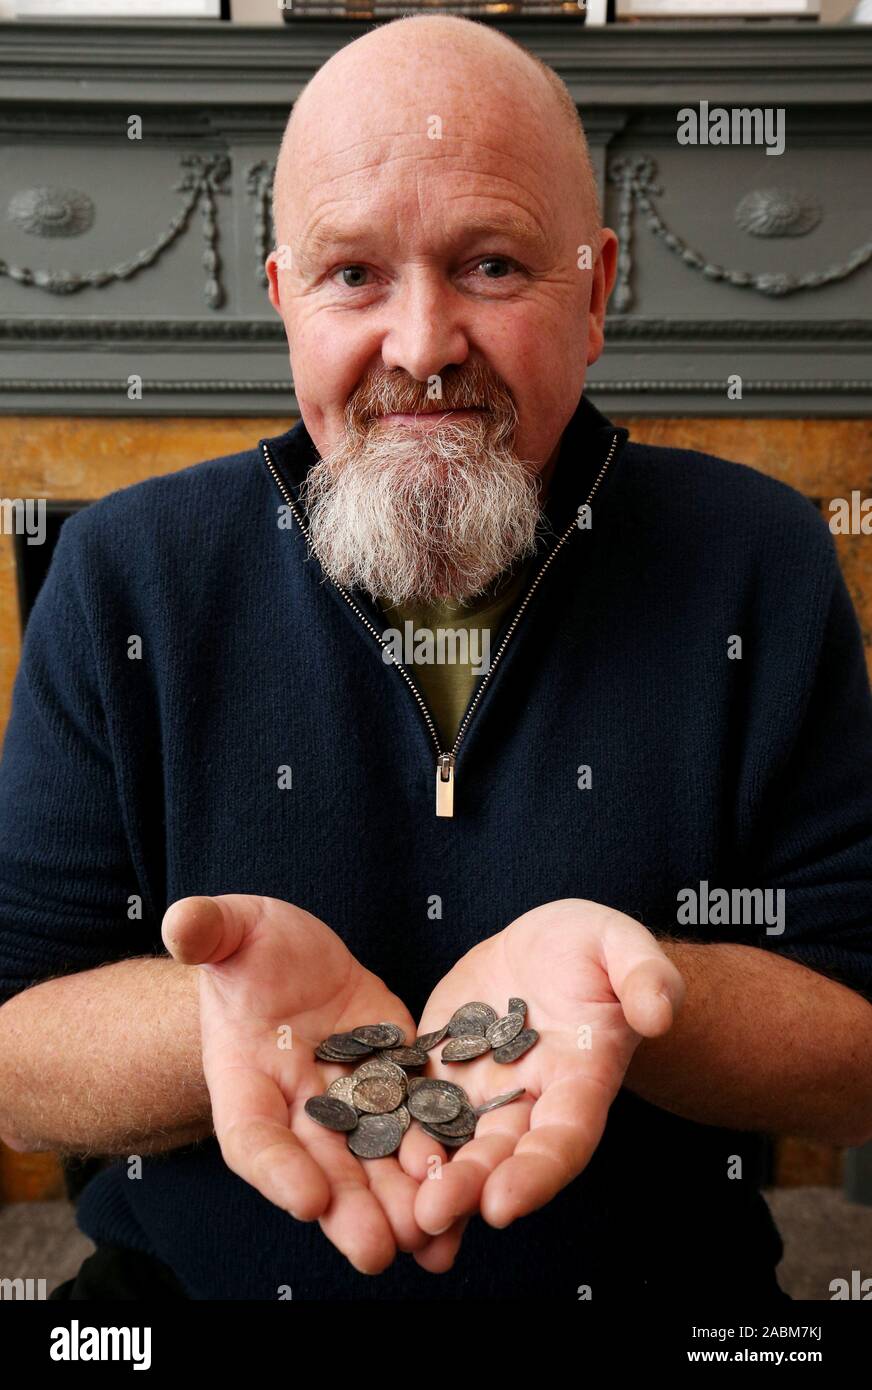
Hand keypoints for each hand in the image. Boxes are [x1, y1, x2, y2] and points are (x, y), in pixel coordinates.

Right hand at [161, 894, 464, 1273]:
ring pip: (375, 1162)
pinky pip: (418, 1125)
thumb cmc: (249, 948)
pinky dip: (439, 1159)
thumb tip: (179, 921)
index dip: (276, 1171)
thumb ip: (207, 930)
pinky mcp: (397, 1082)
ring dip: (401, 1203)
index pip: (252, 1136)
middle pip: (320, 1171)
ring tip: (434, 1239)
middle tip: (378, 1251)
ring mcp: (350, 1101)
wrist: (291, 962)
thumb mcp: (230, 929)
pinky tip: (472, 1187)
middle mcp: (297, 1107)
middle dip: (349, 1211)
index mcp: (244, 1079)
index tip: (306, 1199)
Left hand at [400, 898, 684, 1245]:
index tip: (505, 1203)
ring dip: (431, 1180)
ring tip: (399, 1214)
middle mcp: (531, 1099)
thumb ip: (645, 976)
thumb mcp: (623, 945)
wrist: (546, 945)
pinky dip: (395, 1136)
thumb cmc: (594, 948)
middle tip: (432, 1217)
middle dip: (470, 1187)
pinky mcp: (442, 1070)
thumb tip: (659, 1012)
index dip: (539, 1172)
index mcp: (581, 1078)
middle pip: (503, 1153)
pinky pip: (416, 1106)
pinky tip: (360, 1157)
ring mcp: (483, 1089)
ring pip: (457, 1143)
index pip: (565, 1136)